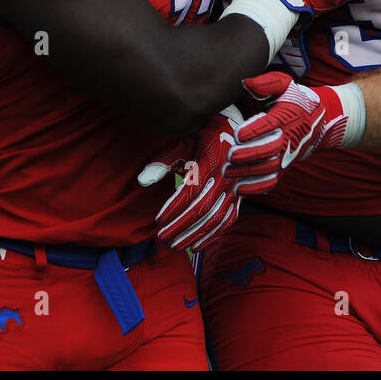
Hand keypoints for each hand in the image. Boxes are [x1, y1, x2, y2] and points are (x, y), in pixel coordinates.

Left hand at [138, 105, 281, 250]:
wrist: (234, 133)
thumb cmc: (202, 138)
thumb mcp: (182, 143)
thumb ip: (163, 162)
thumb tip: (141, 181)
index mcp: (211, 163)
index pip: (190, 192)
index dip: (174, 208)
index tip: (158, 220)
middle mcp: (226, 179)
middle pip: (202, 210)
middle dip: (180, 227)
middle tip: (162, 239)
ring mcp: (234, 190)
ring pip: (214, 220)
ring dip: (194, 236)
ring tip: (175, 246)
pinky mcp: (239, 199)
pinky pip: (226, 222)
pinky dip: (212, 237)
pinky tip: (196, 247)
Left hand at [226, 72, 355, 179]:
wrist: (319, 121)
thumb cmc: (296, 100)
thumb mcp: (285, 85)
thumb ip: (267, 83)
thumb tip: (247, 83)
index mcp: (286, 117)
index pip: (270, 126)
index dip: (254, 131)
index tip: (238, 133)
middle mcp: (287, 139)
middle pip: (268, 151)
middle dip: (248, 155)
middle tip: (230, 156)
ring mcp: (286, 156)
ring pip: (267, 169)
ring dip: (247, 173)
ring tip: (228, 172)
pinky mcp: (283, 167)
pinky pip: (271, 181)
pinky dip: (256, 187)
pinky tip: (239, 189)